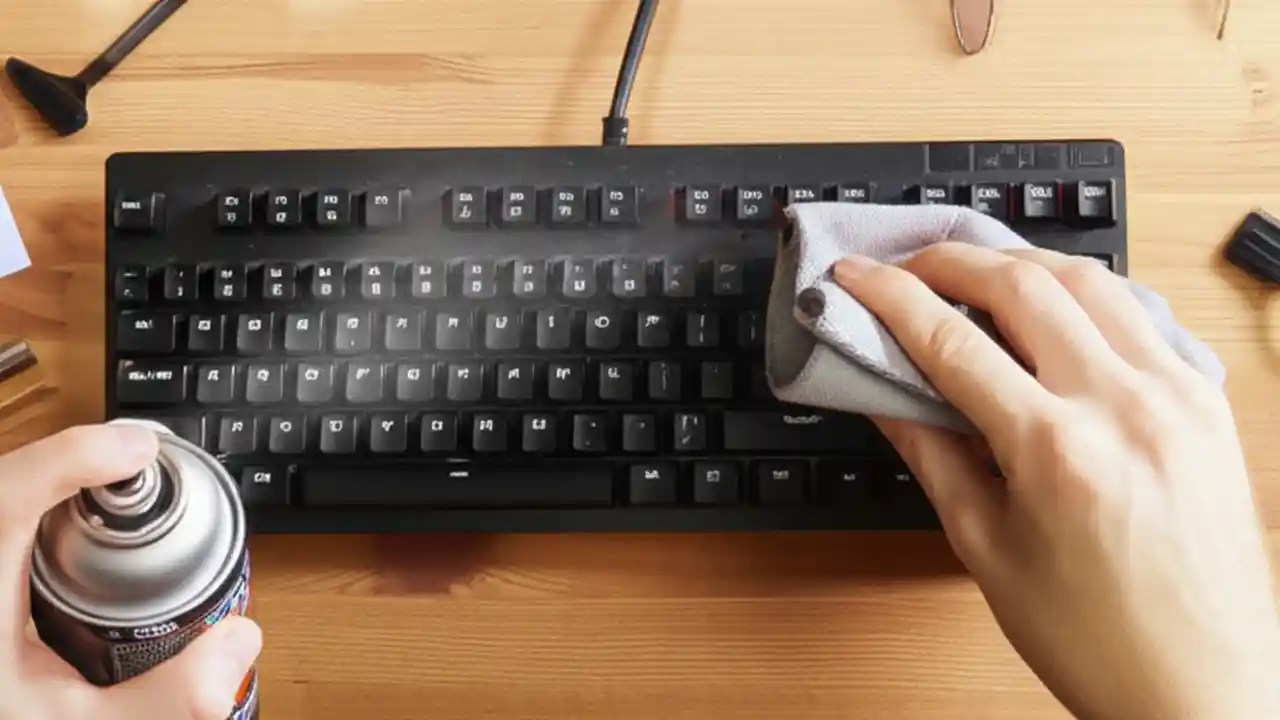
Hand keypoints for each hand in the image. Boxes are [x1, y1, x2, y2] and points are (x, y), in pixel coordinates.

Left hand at [0, 424, 261, 719]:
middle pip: (8, 484)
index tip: (139, 449)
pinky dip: (42, 506)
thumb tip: (240, 636)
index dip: (71, 456)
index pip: (6, 499)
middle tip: (141, 458)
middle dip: (73, 457)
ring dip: (57, 479)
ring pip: (6, 498)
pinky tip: (83, 523)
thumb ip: (167, 699)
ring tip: (119, 477)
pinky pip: (9, 523)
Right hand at [834, 244, 1279, 719]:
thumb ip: (932, 454)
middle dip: (950, 259)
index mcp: (1057, 451)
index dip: (888, 296)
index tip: (853, 275)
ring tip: (974, 272)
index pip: (951, 340)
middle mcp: (1125, 406)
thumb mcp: (986, 548)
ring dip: (1020, 262)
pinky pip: (1142, 313)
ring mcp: (1176, 396)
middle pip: (1022, 282)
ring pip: (1090, 278)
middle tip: (906, 264)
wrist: (1203, 686)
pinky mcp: (1206, 402)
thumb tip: (885, 393)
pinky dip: (1086, 293)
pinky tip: (1054, 308)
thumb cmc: (1098, 639)